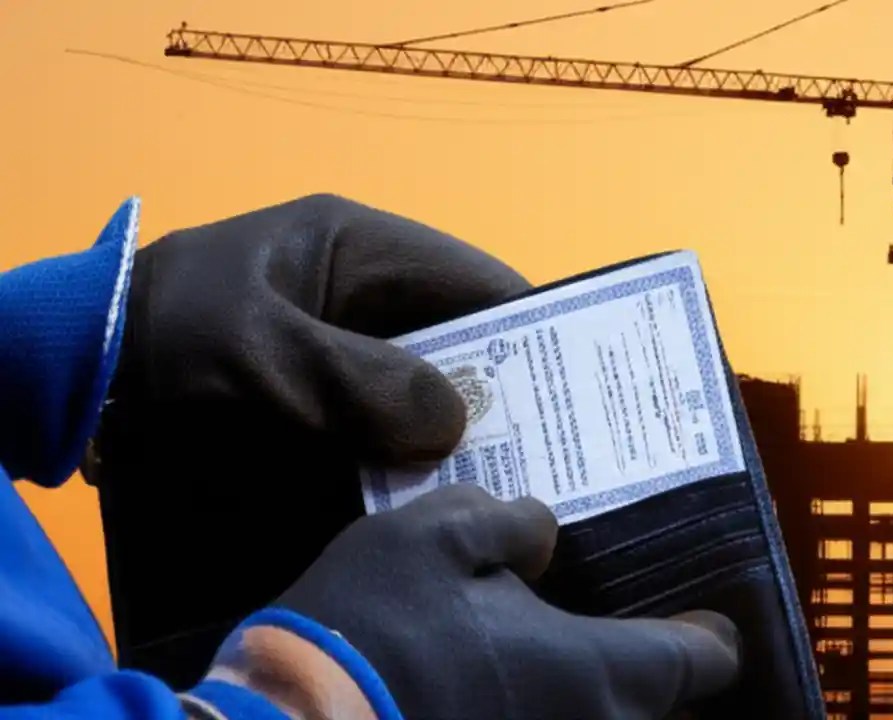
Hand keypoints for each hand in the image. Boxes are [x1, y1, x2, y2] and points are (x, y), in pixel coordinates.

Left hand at [98, 193, 529, 469]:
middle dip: (507, 396)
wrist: (75, 380)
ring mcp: (348, 355)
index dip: (534, 329)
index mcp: (360, 250)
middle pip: (466, 344)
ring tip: (516, 488)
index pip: (475, 282)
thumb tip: (452, 423)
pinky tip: (443, 502)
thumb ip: (358, 380)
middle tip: (557, 455)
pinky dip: (415, 464)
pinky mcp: (328, 407)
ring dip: (464, 439)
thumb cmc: (167, 346)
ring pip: (434, 396)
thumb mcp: (257, 354)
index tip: (581, 388)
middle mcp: (368, 299)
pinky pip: (393, 433)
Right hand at [276, 483, 741, 719]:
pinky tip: (503, 692)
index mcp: (601, 672)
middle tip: (612, 634)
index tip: (694, 616)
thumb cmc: (373, 630)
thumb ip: (510, 524)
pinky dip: (547, 715)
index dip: (706, 633)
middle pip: (663, 711)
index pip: (707, 660)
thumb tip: (541, 538)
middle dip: (651, 678)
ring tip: (549, 662)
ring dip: (595, 704)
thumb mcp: (435, 534)